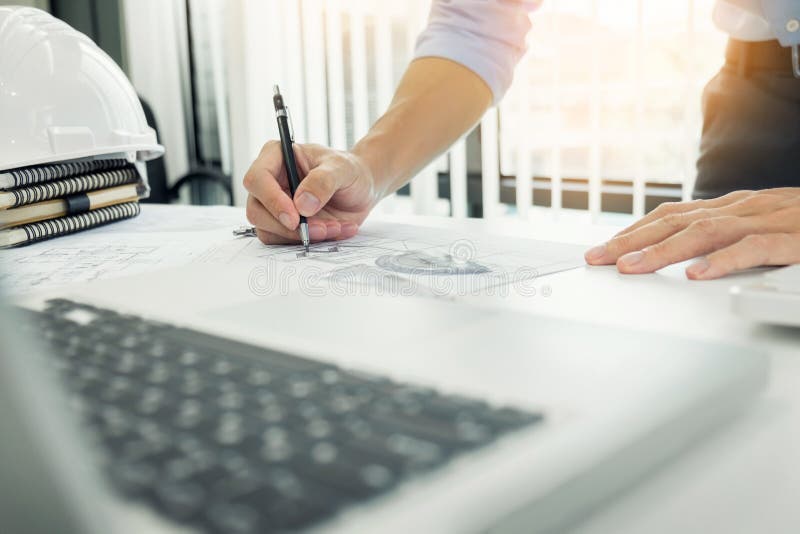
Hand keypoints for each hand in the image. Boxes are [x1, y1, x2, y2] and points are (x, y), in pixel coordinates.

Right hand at [243, 142, 378, 244]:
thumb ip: (323, 181)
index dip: (272, 200)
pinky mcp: (284, 226)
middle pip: (256, 210)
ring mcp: (275, 206)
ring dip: (302, 236)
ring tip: (334, 227)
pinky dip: (309, 241)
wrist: (364, 189)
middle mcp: (270, 182)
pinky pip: (284, 242)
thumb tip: (302, 205)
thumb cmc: (350, 171)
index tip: (295, 218)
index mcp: (276, 157)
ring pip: (269, 230)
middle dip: (288, 227)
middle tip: (320, 229)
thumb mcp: (342, 169)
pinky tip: (333, 230)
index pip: (257, 179)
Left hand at [584, 188, 799, 279]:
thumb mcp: (764, 229)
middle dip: (631, 241)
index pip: (673, 215)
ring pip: (706, 232)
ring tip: (631, 269)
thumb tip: (686, 256)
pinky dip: (723, 261)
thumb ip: (728, 237)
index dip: (634, 231)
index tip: (602, 249)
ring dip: (663, 251)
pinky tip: (697, 276)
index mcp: (736, 207)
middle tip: (596, 260)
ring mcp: (771, 220)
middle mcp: (747, 208)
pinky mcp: (797, 241)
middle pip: (676, 221)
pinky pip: (755, 248)